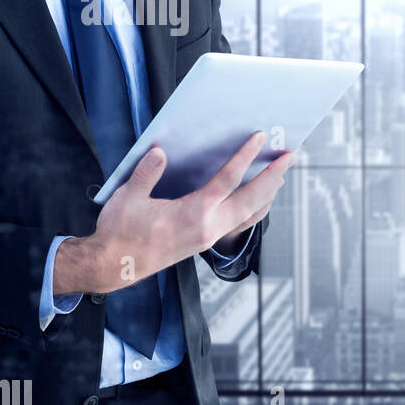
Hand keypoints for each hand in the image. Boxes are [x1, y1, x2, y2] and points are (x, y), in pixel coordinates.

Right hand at [53, 132, 293, 294]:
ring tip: (281, 175)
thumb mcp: (128, 197)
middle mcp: (209, 227)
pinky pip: (240, 225)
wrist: (115, 266)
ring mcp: (210, 237)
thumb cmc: (120, 233)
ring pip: (250, 215)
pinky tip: (260, 202)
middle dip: (273, 176)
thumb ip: (146, 173)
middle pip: (252, 199)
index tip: (260, 139)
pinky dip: (255, 211)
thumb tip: (160, 152)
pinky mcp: (206, 243)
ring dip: (268, 194)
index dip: (246, 157)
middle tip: (289, 156)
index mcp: (194, 212)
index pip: (228, 179)